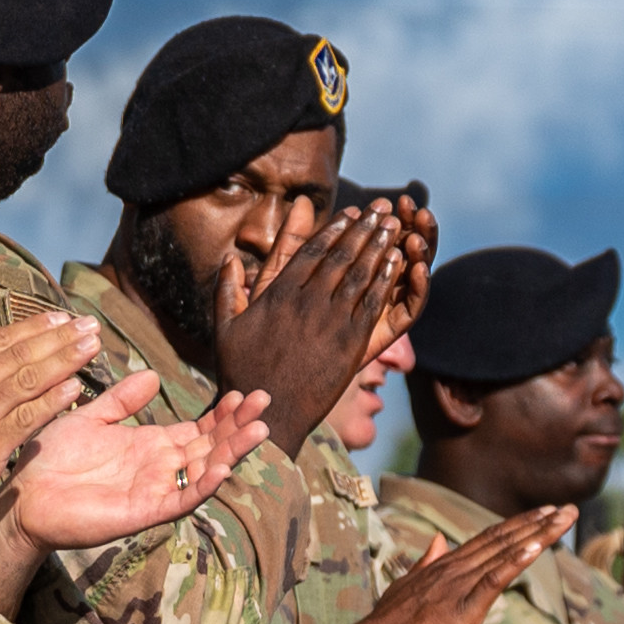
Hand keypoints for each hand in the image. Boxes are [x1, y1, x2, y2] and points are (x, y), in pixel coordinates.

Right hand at [0, 314, 105, 546]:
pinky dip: (52, 402)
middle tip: (89, 325)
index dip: (33, 326)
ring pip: (28, 381)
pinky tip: (75, 389)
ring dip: (64, 361)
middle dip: (58, 337)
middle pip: (19, 355)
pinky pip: (27, 420)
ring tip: (92, 348)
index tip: (61, 318)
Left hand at [4, 375, 258, 552]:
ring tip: (258, 430)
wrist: (23, 497)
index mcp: (150, 446)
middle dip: (238, 426)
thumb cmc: (52, 460)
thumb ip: (122, 400)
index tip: (243, 392)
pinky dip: (202, 487)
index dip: (223, 413)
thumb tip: (152, 375)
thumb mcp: (92, 417)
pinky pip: (180, 500)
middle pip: (210, 447)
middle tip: (265, 401)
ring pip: (204, 472)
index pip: (198, 429)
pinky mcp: (142, 513)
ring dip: (232, 452)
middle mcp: (158, 469)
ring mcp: (153, 491)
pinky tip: (222, 468)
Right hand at [212, 203, 412, 458]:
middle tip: (382, 210)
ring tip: (394, 227)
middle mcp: (307, 302)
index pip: (312, 251)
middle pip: (341, 256)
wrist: (268, 413)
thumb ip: (227, 290)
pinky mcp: (351, 342)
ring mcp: (331, 321)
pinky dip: (387, 279)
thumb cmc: (242, 372)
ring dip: (380, 247)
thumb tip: (228, 259)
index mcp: (279, 295)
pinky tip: (399, 262)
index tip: (351, 213)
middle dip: (364, 229)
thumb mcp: (225, 328)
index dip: (334, 229)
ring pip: (361, 274)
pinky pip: (372, 303)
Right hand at [352, 507, 565, 623]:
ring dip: (539, 534)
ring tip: (565, 519)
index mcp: (446, 566)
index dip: (518, 525)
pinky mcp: (464, 606)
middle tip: (569, 509)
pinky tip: (538, 547)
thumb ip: (425, 563)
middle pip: (504, 538)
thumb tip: (438, 541)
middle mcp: (456, 567)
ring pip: (506, 552)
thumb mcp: (407, 586)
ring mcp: (460, 584)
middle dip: (539, 522)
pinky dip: (517, 561)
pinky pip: (495, 579)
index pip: (489, 539)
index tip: (544, 513)